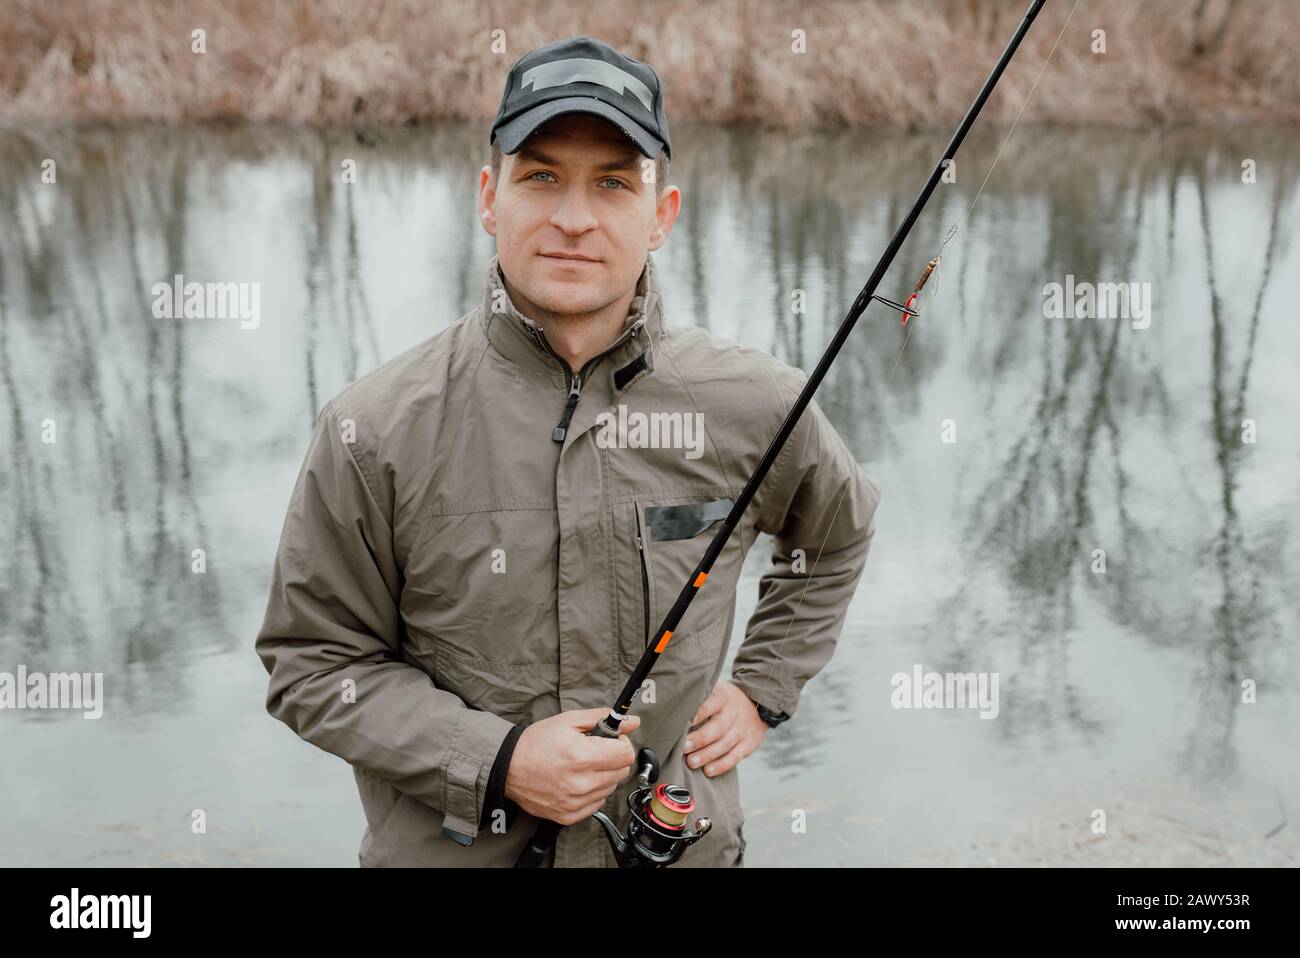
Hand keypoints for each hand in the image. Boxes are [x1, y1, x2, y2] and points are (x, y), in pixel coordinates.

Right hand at [505, 707, 640, 825]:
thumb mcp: (568, 721)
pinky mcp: (569, 815)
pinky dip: (592, 792)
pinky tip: (576, 781)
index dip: (621, 743)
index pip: (626, 754)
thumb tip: (631, 721)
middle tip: (595, 751)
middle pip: (621, 772)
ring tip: (582, 767)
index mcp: (582, 756)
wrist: (508, 768)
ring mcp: (575, 802)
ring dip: (603, 776)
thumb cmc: (536, 743)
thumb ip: (602, 719)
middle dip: (613, 758)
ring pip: (611, 788)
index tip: (611, 740)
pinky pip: (597, 803)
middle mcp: (581, 783)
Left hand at [682, 680, 766, 777]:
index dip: (700, 713)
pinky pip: (735, 757)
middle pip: (718, 727)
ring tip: (691, 762)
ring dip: (707, 755)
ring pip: (725, 744)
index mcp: (723, 697)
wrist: (757, 705)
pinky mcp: (748, 744)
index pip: (712, 703)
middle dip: (700, 739)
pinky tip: (708, 771)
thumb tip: (674, 712)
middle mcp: (734, 713)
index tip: (686, 722)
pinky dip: (721, 765)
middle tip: (684, 748)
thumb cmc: (724, 702)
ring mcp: (742, 729)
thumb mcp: (715, 692)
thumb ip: (699, 700)